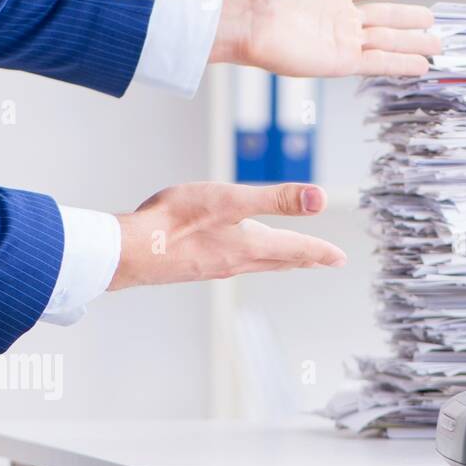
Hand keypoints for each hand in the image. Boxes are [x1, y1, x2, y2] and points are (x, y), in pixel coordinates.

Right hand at [109, 182, 346, 290]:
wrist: (125, 253)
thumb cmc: (174, 222)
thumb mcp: (231, 200)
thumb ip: (276, 198)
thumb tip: (320, 200)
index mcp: (251, 245)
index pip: (297, 248)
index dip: (320, 251)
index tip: (340, 258)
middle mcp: (237, 261)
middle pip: (281, 260)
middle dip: (305, 259)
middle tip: (324, 262)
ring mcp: (214, 267)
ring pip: (258, 264)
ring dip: (280, 261)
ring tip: (291, 260)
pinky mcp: (194, 267)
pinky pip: (234, 264)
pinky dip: (251, 261)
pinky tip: (238, 256)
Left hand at [213, 0, 439, 76]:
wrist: (247, 18)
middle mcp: (340, 17)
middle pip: (385, 19)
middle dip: (409, 20)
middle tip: (431, 20)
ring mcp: (343, 41)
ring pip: (388, 42)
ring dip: (413, 44)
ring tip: (437, 46)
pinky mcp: (342, 61)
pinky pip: (379, 63)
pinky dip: (401, 65)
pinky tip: (420, 66)